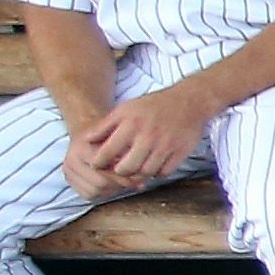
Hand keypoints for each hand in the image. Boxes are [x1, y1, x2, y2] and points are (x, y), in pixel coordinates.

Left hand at [69, 82, 213, 196]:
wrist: (189, 101)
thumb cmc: (153, 105)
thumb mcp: (125, 109)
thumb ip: (105, 126)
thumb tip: (85, 141)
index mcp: (130, 124)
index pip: (106, 153)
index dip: (98, 163)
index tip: (98, 165)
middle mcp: (147, 136)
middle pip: (125, 168)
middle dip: (118, 172)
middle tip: (117, 170)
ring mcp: (165, 146)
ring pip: (145, 173)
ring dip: (138, 174)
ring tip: (135, 168)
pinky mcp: (180, 152)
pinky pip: (164, 173)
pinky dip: (157, 173)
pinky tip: (153, 165)